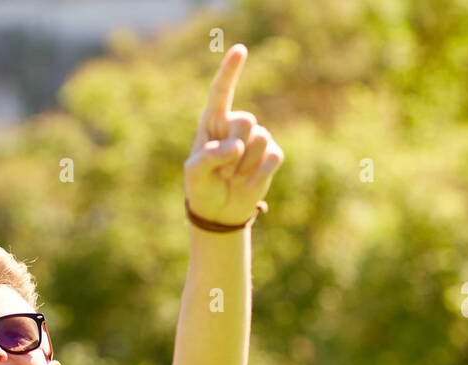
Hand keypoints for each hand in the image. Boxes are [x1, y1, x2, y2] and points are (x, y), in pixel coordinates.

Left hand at [184, 44, 283, 225]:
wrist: (219, 211)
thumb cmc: (202, 186)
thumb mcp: (194, 173)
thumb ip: (209, 156)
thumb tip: (237, 146)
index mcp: (213, 122)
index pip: (221, 92)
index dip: (230, 71)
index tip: (240, 50)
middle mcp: (235, 126)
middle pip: (246, 120)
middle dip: (234, 148)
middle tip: (223, 169)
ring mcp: (255, 140)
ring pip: (261, 138)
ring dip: (244, 164)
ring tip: (233, 176)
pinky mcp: (271, 156)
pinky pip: (273, 156)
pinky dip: (258, 173)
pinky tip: (247, 182)